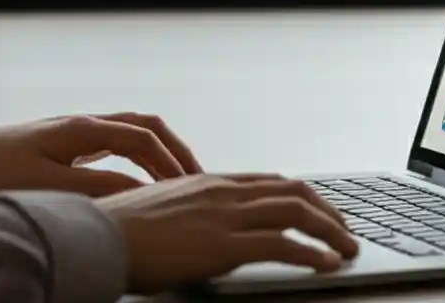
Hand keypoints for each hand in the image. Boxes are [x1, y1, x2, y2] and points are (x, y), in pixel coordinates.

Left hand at [0, 113, 203, 196]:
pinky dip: (144, 156)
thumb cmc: (0, 170)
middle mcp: (89, 122)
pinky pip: (122, 142)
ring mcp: (82, 129)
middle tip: (201, 179)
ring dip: (163, 153)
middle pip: (149, 127)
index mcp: (85, 129)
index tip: (190, 186)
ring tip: (183, 180)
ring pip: (137, 131)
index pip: (144, 139)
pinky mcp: (75, 141)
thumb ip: (95, 186)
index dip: (171, 162)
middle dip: (178, 151)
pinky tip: (148, 180)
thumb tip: (139, 192)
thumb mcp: (48, 184)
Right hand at [97, 174, 359, 293]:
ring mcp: (226, 216)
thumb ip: (192, 211)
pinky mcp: (225, 244)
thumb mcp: (163, 208)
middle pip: (294, 191)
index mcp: (210, 182)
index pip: (272, 181)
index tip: (320, 210)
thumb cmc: (120, 229)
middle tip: (344, 230)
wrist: (97, 236)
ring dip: (331, 231)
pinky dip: (314, 253)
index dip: (303, 195)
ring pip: (297, 212)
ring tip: (347, 248)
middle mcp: (224, 191)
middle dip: (327, 211)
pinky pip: (284, 244)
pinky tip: (328, 264)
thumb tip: (204, 227)